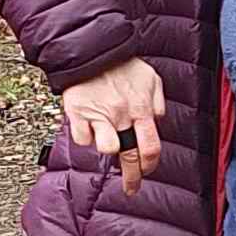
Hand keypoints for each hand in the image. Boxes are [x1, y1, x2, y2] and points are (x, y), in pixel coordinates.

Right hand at [58, 58, 167, 183]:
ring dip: (107, 148)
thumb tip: (158, 122)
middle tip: (131, 187)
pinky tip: (88, 126)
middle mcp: (121, 115)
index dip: (149, 165)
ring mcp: (98, 115)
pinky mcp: (77, 113)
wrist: (92, 48)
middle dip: (131, 177)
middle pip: (129, 156)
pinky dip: (86, 136)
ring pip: (105, 149)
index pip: (150, 147)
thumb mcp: (151, 79)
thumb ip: (157, 103)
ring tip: (107, 141)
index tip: (146, 172)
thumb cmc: (122, 63)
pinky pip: (82, 138)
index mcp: (141, 108)